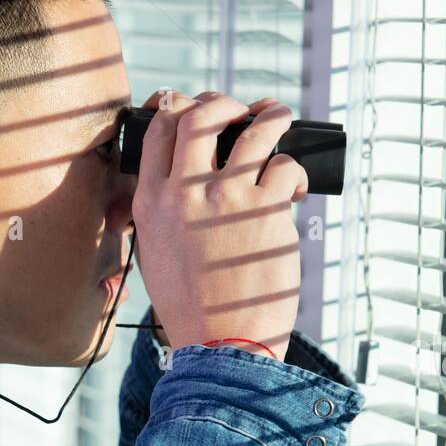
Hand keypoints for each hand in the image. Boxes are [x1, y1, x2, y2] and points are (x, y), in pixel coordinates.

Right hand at [129, 90, 307, 358]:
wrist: (220, 342)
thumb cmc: (190, 305)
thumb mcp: (154, 254)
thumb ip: (161, 210)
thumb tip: (177, 174)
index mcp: (151, 203)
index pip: (160, 129)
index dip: (180, 106)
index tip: (196, 108)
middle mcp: (184, 194)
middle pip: (202, 114)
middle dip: (224, 103)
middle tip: (239, 112)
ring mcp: (226, 199)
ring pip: (254, 129)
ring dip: (271, 116)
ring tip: (277, 117)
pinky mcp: (266, 211)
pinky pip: (284, 166)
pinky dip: (293, 169)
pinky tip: (295, 185)